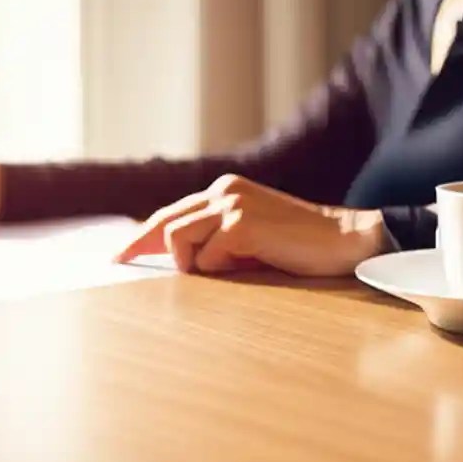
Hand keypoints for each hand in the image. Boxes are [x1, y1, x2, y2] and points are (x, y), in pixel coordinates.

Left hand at [114, 174, 387, 275]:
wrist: (346, 241)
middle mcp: (224, 190)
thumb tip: (177, 262)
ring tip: (233, 270)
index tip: (121, 253)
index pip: (173, 213)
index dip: (144, 235)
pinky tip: (253, 265)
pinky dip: (222, 271)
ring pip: (180, 240)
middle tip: (116, 264)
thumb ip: (216, 240)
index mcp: (226, 190)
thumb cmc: (298, 247)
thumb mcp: (250, 239)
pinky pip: (207, 259)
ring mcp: (232, 205)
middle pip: (165, 222)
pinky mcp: (242, 225)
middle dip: (139, 245)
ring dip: (195, 265)